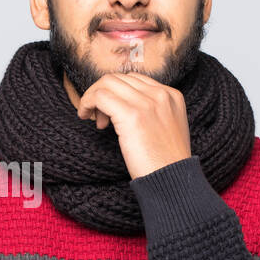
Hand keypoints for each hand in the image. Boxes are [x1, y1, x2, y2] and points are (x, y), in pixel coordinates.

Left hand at [76, 71, 192, 179]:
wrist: (173, 181)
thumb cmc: (166, 163)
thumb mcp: (167, 129)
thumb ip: (152, 113)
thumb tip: (121, 108)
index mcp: (172, 96)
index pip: (134, 80)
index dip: (116, 93)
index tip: (110, 114)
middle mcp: (161, 94)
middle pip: (119, 78)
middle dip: (102, 94)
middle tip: (98, 118)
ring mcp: (147, 103)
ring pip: (107, 83)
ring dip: (92, 98)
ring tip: (93, 120)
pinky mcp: (132, 115)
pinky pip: (100, 96)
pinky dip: (87, 103)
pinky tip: (86, 117)